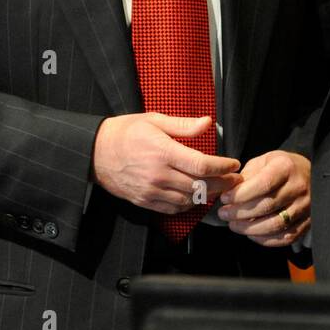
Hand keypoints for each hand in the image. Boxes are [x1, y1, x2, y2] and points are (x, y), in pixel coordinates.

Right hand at [92, 113, 241, 213]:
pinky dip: (189, 205)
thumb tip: (207, 123)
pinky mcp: (145, 201)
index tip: (233, 164)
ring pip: (189, 201)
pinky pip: (173, 209)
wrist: (96, 152)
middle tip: (234, 179)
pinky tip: (196, 196)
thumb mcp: (154, 120)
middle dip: (223, 183)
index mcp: (162, 152)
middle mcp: (158, 174)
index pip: (202, 165)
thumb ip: (183, 125)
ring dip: (208, 195)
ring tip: (219, 187)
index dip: (223, 167)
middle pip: (200, 186)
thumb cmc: (124, 133)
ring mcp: (151, 191)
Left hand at [217, 150, 309, 246]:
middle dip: (240, 213)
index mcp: (286, 167)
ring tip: (233, 225)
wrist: (309, 174)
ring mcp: (305, 207)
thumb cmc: (281, 167)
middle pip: (267, 206)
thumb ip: (247, 176)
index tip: (225, 198)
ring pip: (275, 225)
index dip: (241, 194)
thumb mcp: (263, 161)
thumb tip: (228, 194)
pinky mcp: (307, 223)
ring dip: (249, 228)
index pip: (263, 184)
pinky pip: (285, 238)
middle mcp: (299, 187)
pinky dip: (265, 239)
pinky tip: (251, 233)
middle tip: (224, 213)